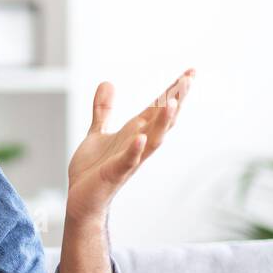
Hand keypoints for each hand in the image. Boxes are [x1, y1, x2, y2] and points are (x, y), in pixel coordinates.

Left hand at [66, 68, 195, 221]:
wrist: (82, 200)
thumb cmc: (93, 170)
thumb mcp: (97, 133)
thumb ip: (104, 110)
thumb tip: (108, 83)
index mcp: (134, 133)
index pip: (158, 108)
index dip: (173, 91)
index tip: (190, 72)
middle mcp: (138, 144)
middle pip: (163, 120)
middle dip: (175, 100)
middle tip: (189, 79)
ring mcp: (129, 159)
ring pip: (153, 139)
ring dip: (163, 122)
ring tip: (173, 102)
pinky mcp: (115, 173)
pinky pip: (128, 160)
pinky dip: (136, 149)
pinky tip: (141, 137)